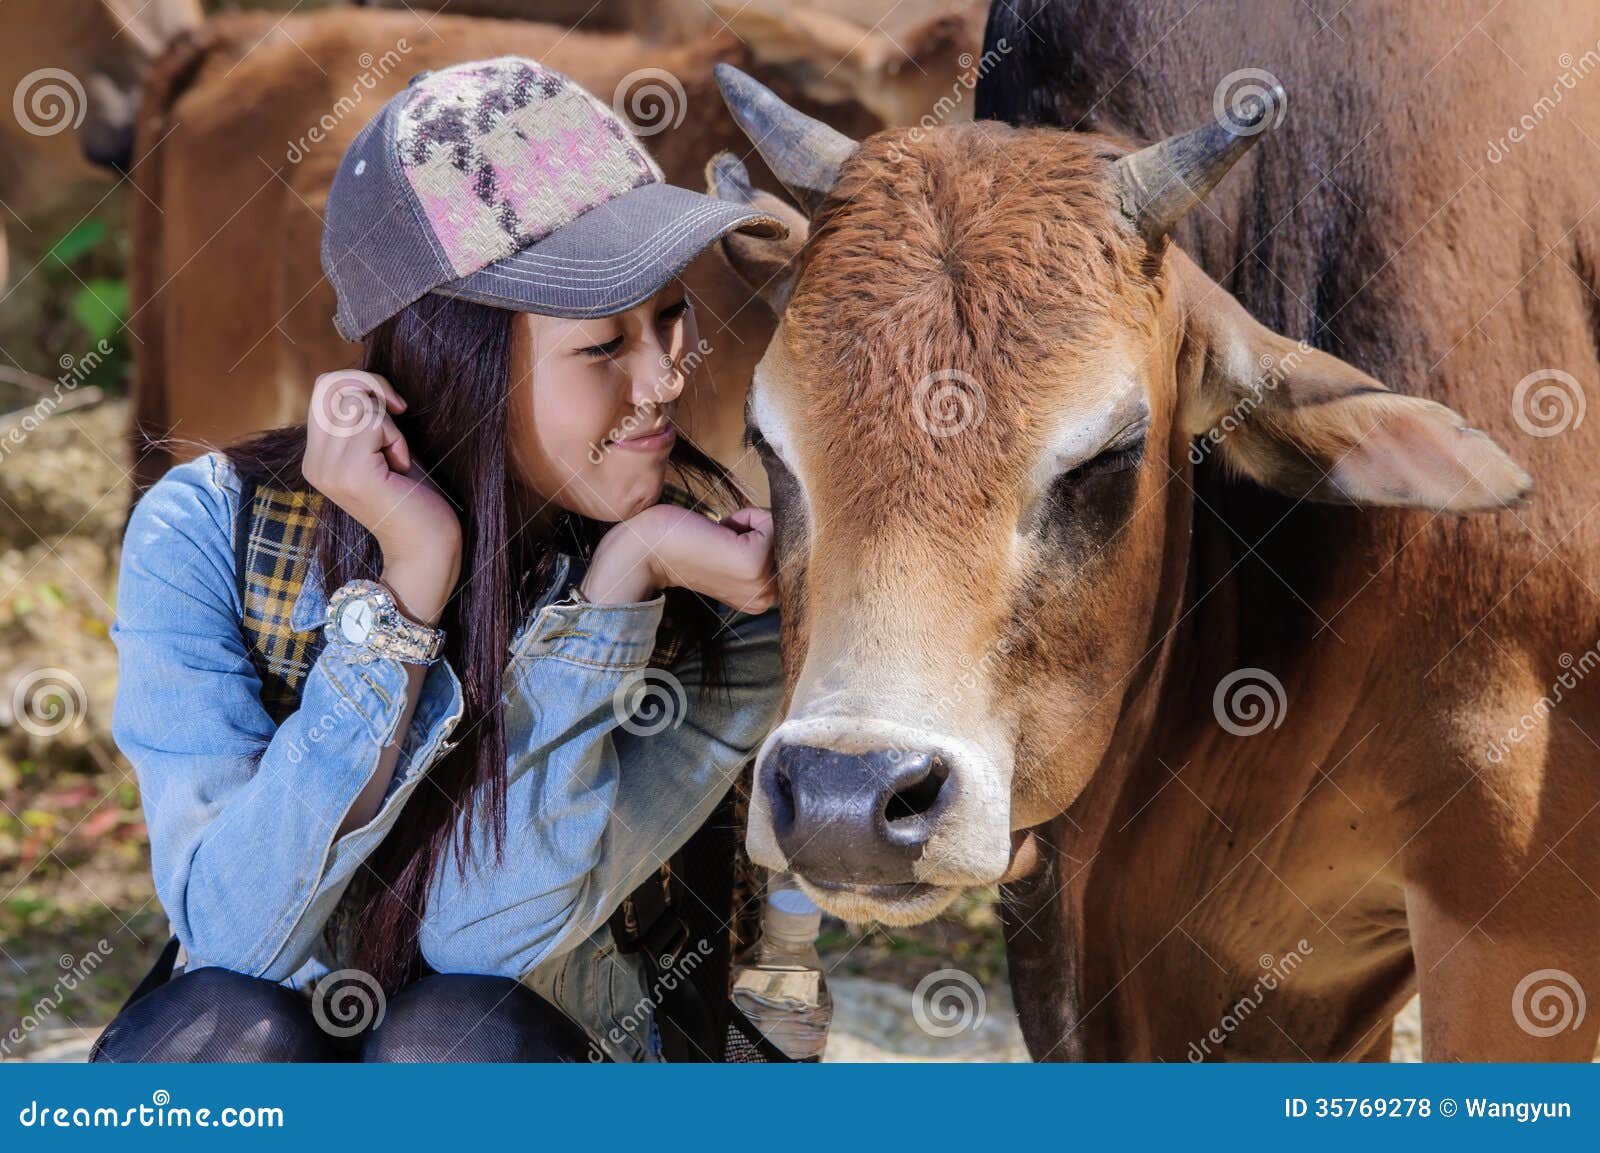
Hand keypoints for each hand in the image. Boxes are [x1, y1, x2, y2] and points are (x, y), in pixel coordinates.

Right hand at [302, 370, 461, 624]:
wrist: (426, 548)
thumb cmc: (414, 497)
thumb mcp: (382, 448)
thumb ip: (364, 418)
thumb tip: (362, 379)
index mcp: (316, 457)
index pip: (323, 388)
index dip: (361, 381)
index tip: (392, 406)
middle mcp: (314, 463)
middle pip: (333, 385)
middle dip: (374, 390)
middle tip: (398, 416)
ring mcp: (328, 468)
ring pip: (356, 402)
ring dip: (388, 423)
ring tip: (396, 457)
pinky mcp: (350, 472)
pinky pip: (373, 421)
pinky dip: (396, 438)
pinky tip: (399, 466)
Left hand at [582, 503, 776, 613]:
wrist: (648, 550)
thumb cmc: (684, 547)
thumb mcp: (734, 560)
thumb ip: (762, 557)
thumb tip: (791, 527)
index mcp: (764, 601)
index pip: (787, 553)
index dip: (759, 539)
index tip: (726, 549)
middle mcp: (769, 598)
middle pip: (788, 539)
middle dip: (756, 530)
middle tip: (720, 543)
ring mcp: (763, 581)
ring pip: (780, 528)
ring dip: (749, 523)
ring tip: (719, 539)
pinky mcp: (755, 560)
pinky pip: (769, 520)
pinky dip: (744, 516)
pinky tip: (719, 533)